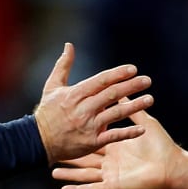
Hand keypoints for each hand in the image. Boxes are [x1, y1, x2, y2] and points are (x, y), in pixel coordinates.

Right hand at [33, 43, 153, 162]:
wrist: (37, 141)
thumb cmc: (47, 112)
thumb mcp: (52, 87)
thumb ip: (63, 65)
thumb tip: (69, 45)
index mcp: (75, 94)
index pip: (100, 81)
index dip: (117, 74)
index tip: (133, 69)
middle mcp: (83, 109)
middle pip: (111, 95)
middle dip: (131, 86)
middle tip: (147, 80)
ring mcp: (88, 126)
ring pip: (115, 113)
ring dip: (134, 106)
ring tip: (149, 99)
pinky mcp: (92, 142)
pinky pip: (113, 136)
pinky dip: (128, 132)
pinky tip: (142, 128)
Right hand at [51, 99, 179, 188]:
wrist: (172, 168)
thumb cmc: (161, 145)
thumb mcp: (145, 123)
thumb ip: (131, 108)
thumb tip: (122, 92)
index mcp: (115, 147)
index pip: (93, 138)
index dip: (80, 132)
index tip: (65, 125)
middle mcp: (110, 161)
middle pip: (84, 158)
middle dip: (68, 154)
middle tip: (50, 148)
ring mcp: (110, 175)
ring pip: (83, 174)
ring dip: (68, 173)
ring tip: (51, 171)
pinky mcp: (112, 186)